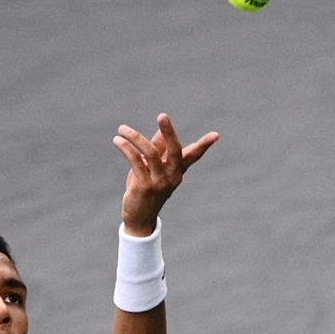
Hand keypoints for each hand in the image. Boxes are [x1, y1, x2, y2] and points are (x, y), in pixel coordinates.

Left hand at [115, 113, 218, 234]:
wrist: (139, 218)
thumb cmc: (146, 189)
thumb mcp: (153, 168)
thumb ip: (157, 149)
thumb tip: (160, 130)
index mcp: (178, 171)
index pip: (194, 155)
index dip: (204, 145)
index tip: (216, 134)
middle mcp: (172, 176)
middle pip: (174, 150)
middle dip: (169, 131)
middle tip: (162, 115)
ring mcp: (160, 182)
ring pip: (150, 153)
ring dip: (134, 138)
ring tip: (122, 129)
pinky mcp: (145, 186)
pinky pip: (136, 161)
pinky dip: (126, 148)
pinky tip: (118, 141)